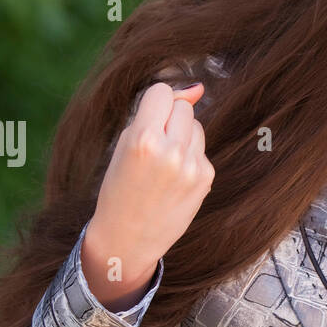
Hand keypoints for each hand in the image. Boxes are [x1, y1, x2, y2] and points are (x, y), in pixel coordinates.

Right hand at [82, 82, 214, 302]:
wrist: (127, 238)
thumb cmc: (119, 188)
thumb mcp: (124, 146)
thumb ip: (156, 114)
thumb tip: (199, 88)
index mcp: (142, 140)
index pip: (162, 92)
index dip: (154, 104)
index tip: (146, 119)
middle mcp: (170, 152)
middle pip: (183, 108)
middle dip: (170, 118)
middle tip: (153, 144)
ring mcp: (192, 167)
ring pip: (196, 126)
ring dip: (182, 135)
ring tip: (163, 162)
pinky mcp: (206, 178)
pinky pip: (201, 149)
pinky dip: (190, 156)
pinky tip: (174, 177)